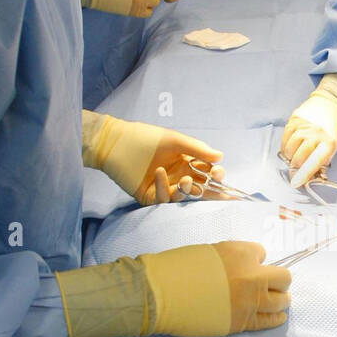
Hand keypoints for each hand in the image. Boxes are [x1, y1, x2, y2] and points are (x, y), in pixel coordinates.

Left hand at [82, 111, 224, 204]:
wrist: (116, 143)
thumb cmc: (145, 138)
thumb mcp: (174, 140)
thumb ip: (197, 149)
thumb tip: (220, 156)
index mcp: (185, 161)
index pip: (207, 172)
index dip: (216, 175)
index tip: (218, 173)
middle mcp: (177, 176)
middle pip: (200, 188)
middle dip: (210, 189)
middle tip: (213, 184)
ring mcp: (164, 187)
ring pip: (184, 197)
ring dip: (188, 190)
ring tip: (185, 180)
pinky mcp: (150, 196)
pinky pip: (163, 199)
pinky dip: (164, 188)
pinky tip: (159, 173)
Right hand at [143, 241, 291, 335]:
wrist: (160, 294)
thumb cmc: (176, 268)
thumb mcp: (208, 251)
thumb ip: (230, 258)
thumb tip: (240, 268)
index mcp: (241, 252)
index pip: (263, 253)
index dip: (255, 261)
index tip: (247, 267)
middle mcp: (252, 276)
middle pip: (283, 277)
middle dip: (277, 280)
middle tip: (270, 285)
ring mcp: (250, 301)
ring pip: (282, 301)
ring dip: (280, 299)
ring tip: (278, 301)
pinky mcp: (243, 323)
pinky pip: (270, 321)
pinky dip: (276, 318)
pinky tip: (279, 316)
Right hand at [282, 90, 336, 187]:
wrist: (331, 104)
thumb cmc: (333, 130)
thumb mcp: (333, 147)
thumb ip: (321, 162)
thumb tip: (308, 177)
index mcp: (328, 143)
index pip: (313, 163)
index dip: (303, 175)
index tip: (296, 183)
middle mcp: (315, 134)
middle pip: (298, 158)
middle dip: (295, 168)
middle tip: (295, 172)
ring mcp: (304, 126)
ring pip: (289, 149)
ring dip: (290, 158)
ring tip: (294, 158)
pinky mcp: (294, 120)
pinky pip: (285, 139)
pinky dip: (285, 147)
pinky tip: (290, 149)